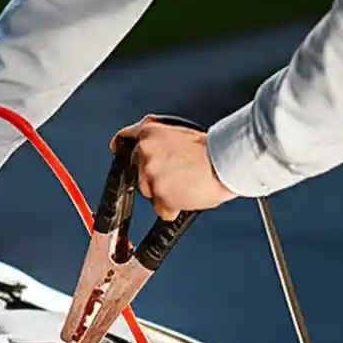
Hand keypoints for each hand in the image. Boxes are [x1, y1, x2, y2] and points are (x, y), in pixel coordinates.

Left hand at [113, 116, 235, 220]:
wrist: (225, 163)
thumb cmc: (212, 149)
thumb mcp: (181, 133)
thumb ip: (161, 142)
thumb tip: (156, 152)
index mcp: (149, 133)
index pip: (125, 139)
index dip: (122, 148)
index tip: (118, 151)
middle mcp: (144, 153)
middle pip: (138, 172)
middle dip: (154, 177)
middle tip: (177, 174)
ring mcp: (149, 176)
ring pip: (150, 192)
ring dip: (165, 193)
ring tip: (188, 184)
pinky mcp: (159, 196)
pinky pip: (162, 209)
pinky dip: (173, 208)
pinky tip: (188, 196)